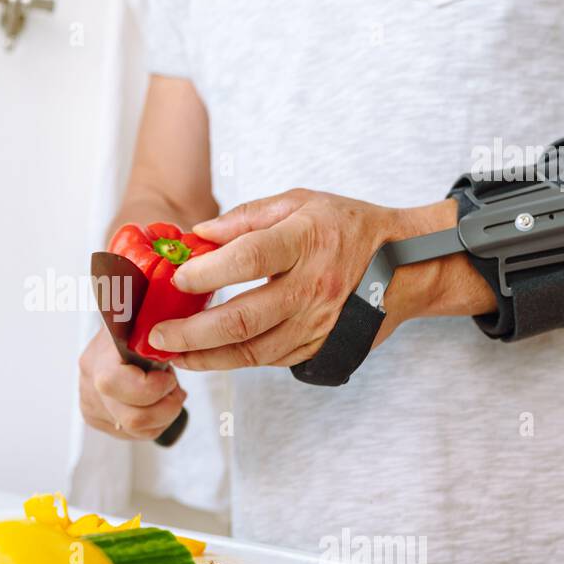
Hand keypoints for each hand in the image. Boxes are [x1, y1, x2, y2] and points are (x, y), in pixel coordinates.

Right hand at [78, 330, 186, 439]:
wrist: (114, 333)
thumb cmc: (134, 329)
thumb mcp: (146, 321)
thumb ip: (156, 330)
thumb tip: (175, 334)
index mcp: (100, 356)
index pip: (115, 383)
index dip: (151, 388)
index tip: (169, 377)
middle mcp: (91, 382)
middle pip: (132, 419)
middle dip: (166, 408)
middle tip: (175, 391)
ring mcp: (90, 403)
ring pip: (135, 431)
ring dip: (162, 416)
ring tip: (167, 395)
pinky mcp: (95, 417)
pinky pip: (131, 434)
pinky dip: (151, 423)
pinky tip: (154, 403)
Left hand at [147, 191, 474, 369]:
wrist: (406, 265)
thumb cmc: (346, 227)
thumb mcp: (300, 202)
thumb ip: (246, 218)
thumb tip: (198, 235)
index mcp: (306, 240)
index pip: (252, 258)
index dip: (210, 271)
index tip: (177, 277)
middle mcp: (313, 287)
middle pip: (245, 317)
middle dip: (193, 331)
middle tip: (157, 334)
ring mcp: (318, 323)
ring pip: (253, 351)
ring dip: (206, 357)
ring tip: (171, 353)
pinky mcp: (319, 347)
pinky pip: (268, 360)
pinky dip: (232, 362)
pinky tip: (204, 357)